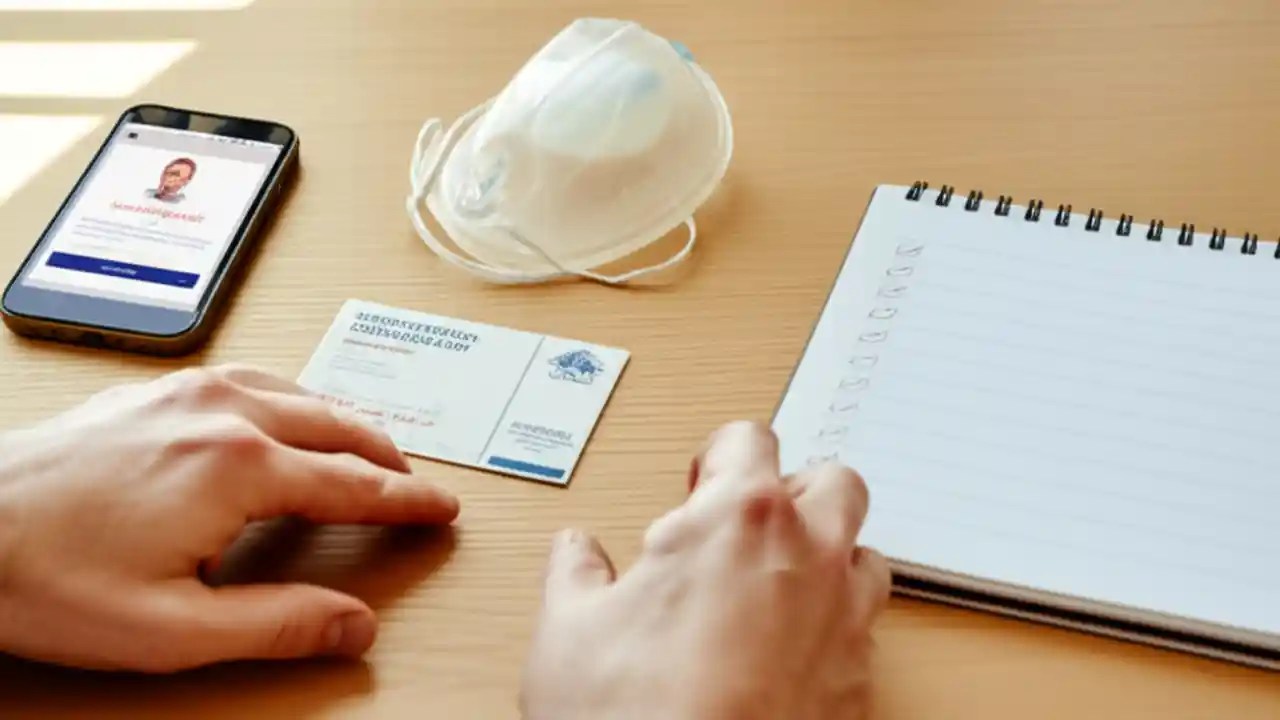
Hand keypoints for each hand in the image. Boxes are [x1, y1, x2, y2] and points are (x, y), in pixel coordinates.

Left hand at [0, 365, 457, 671]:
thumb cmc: (47, 577)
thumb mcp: (172, 630)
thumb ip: (277, 625)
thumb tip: (354, 625)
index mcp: (239, 466)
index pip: (354, 483)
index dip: (408, 500)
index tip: (441, 508)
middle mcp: (222, 414)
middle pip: (339, 426)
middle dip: (388, 456)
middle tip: (416, 484)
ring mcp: (187, 394)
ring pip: (300, 392)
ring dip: (345, 422)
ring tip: (367, 450)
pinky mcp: (157, 392)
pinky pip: (254, 379)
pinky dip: (295, 398)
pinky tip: (289, 414)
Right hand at [521, 422, 890, 719]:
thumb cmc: (637, 715)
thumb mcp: (569, 631)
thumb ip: (574, 572)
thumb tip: (575, 552)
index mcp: (738, 517)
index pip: (748, 438)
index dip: (719, 455)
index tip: (698, 483)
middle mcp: (807, 554)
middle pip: (833, 481)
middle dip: (794, 491)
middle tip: (744, 525)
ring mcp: (844, 617)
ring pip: (862, 552)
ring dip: (826, 555)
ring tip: (772, 585)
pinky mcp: (860, 680)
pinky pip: (864, 628)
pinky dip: (833, 625)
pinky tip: (787, 650)